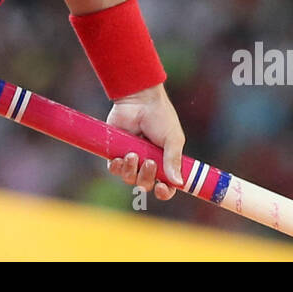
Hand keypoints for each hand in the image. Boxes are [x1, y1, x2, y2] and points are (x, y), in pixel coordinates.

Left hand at [104, 83, 185, 201]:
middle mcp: (148, 163)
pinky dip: (117, 166)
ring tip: (132, 154)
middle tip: (149, 162)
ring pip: (129, 179)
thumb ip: (174, 160)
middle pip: (145, 184)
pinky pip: (114, 169)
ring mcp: (131, 158)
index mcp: (165, 162)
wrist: (139, 99)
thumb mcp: (173, 138)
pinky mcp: (115, 151)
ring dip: (131, 171)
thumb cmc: (160, 116)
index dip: (164, 192)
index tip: (162, 188)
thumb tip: (178, 182)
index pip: (165, 186)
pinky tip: (121, 157)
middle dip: (146, 177)